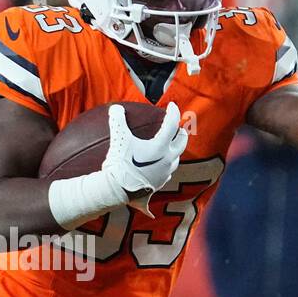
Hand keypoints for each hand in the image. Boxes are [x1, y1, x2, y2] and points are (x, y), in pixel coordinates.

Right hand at [47, 103, 187, 230]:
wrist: (116, 190)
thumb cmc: (119, 164)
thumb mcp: (118, 138)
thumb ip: (118, 120)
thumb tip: (116, 108)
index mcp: (160, 147)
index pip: (171, 124)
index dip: (173, 112)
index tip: (172, 106)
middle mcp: (167, 161)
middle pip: (181, 144)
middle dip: (182, 134)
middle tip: (181, 129)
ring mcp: (163, 175)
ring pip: (175, 161)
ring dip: (175, 153)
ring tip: (171, 149)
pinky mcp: (157, 186)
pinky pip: (165, 176)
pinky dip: (164, 170)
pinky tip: (158, 171)